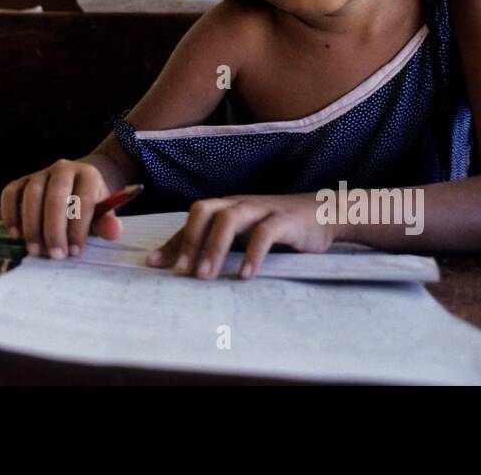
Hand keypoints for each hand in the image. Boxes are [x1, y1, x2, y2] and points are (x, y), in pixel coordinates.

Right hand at [0, 159, 123, 259]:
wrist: (77, 185)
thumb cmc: (90, 206)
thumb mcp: (102, 214)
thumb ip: (107, 223)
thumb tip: (114, 230)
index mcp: (88, 175)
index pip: (83, 200)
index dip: (79, 227)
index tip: (76, 251)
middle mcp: (63, 168)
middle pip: (55, 196)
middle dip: (54, 229)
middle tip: (55, 255)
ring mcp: (40, 173)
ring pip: (31, 194)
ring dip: (31, 225)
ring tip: (35, 250)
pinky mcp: (22, 180)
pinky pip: (10, 192)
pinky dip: (10, 213)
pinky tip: (16, 234)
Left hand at [147, 193, 339, 278]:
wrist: (326, 213)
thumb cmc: (279, 228)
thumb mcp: (247, 237)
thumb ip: (222, 247)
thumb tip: (189, 270)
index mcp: (226, 207)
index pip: (192, 220)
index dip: (173, 241)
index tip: (153, 264)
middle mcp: (239, 204)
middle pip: (204, 210)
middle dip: (190, 240)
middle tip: (181, 272)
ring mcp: (262, 209)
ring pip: (230, 218)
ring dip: (214, 247)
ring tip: (205, 276)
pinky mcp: (285, 220)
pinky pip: (265, 233)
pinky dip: (253, 253)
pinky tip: (245, 275)